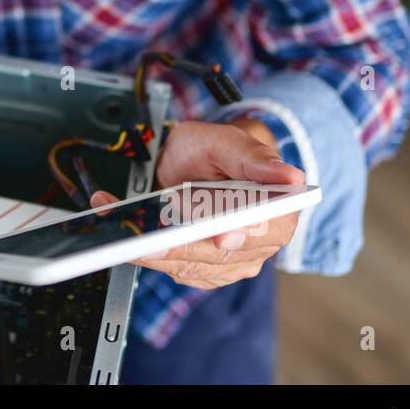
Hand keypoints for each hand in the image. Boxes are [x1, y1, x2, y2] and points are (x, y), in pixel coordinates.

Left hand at [90, 119, 303, 289]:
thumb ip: (255, 157)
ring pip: (187, 265)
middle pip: (216, 255)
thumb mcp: (230, 141)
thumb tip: (291, 176)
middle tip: (144, 236)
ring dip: (149, 248)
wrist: (197, 163)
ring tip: (118, 224)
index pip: (263, 233)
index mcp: (278, 214)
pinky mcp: (199, 268)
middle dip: (177, 245)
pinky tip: (121, 228)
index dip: (241, 236)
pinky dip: (142, 249)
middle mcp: (256, 245)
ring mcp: (227, 261)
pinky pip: (169, 265)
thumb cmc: (217, 151)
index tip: (222, 236)